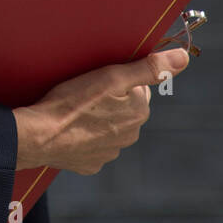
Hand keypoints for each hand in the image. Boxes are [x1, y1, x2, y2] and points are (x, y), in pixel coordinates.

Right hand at [12, 49, 189, 173]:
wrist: (39, 136)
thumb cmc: (73, 102)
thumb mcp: (111, 77)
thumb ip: (149, 68)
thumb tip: (183, 58)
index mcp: (139, 112)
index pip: (138, 88)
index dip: (118, 79)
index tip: (99, 78)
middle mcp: (130, 136)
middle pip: (124, 108)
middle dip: (110, 100)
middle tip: (84, 91)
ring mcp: (110, 153)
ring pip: (109, 127)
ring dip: (98, 119)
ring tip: (74, 109)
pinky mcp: (91, 164)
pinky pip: (92, 145)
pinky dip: (84, 136)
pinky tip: (70, 128)